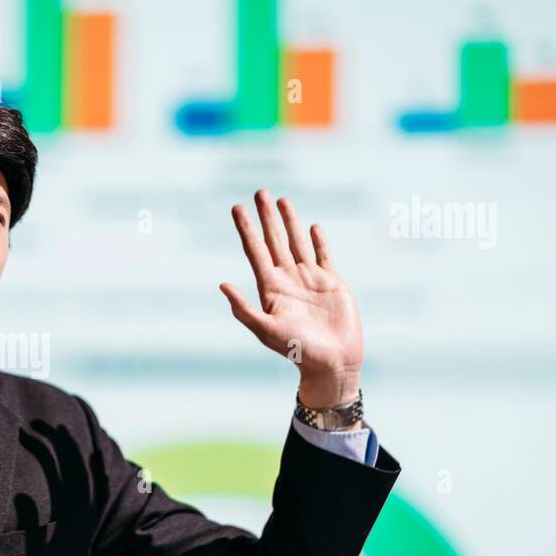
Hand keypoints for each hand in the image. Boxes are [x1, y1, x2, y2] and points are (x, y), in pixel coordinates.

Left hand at [219, 189, 362, 407]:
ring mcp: (309, 280)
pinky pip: (322, 256)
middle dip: (266, 217)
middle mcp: (287, 280)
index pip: (255, 251)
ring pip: (296, 243)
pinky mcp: (332, 283)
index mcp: (270, 289)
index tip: (237, 208)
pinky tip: (311, 226)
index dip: (246, 229)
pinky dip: (317, 241)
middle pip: (273, 241)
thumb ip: (245, 309)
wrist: (333, 363)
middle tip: (259, 192)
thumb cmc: (298, 351)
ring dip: (289, 222)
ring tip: (281, 200)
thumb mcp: (267, 330)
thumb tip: (222, 285)